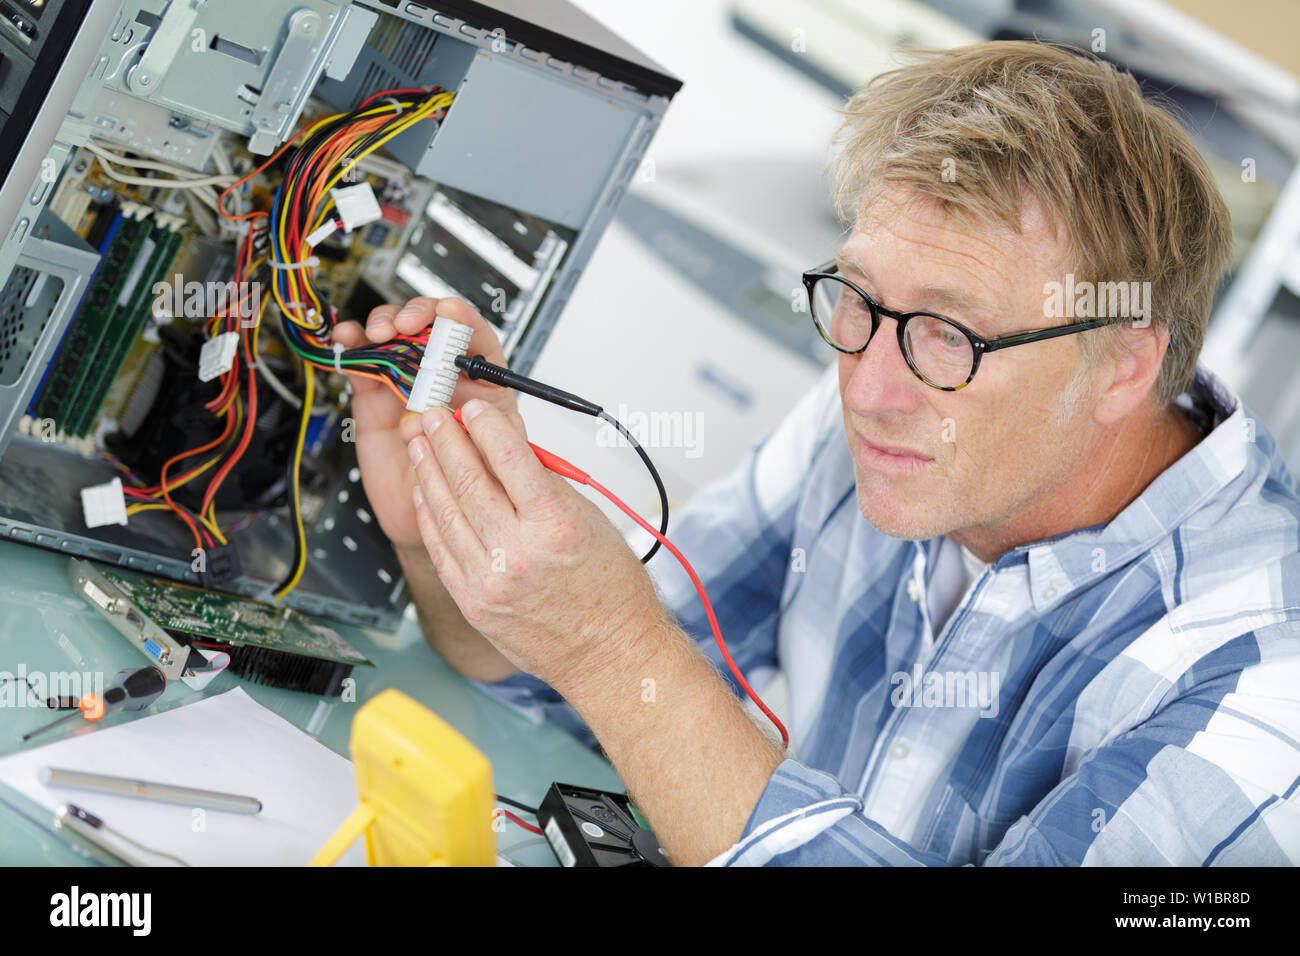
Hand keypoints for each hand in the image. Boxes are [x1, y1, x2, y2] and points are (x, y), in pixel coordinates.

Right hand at [332, 297, 523, 552]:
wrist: (432, 517)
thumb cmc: (469, 485)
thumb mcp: (487, 459)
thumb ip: (474, 431)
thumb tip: (446, 410)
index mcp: (482, 384)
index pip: (476, 337)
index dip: (461, 319)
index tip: (446, 314)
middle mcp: (444, 376)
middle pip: (431, 326)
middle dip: (417, 316)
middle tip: (405, 326)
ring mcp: (407, 383)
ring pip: (395, 336)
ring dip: (384, 324)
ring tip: (378, 335)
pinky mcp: (375, 396)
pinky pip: (362, 362)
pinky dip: (352, 345)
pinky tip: (347, 338)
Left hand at [405, 399, 667, 685]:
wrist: (610, 654)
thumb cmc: (612, 590)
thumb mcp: (589, 520)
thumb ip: (545, 483)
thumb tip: (510, 446)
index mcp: (556, 525)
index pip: (509, 458)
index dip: (485, 426)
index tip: (474, 409)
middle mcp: (519, 552)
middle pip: (469, 481)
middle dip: (447, 441)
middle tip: (434, 417)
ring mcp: (490, 580)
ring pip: (447, 512)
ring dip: (429, 472)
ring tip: (420, 446)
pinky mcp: (474, 602)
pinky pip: (442, 549)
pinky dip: (430, 516)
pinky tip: (425, 493)